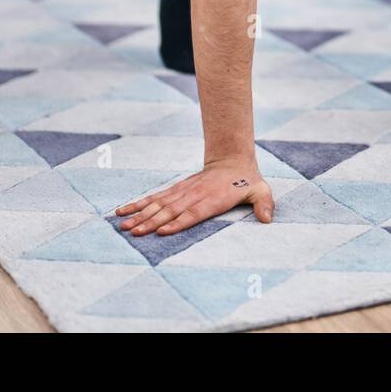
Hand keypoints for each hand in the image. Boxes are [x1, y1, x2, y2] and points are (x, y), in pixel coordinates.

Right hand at [114, 157, 274, 235]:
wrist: (232, 159)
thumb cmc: (247, 181)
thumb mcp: (261, 190)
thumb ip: (264, 204)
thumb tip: (267, 219)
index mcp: (213, 198)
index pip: (194, 212)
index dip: (179, 222)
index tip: (162, 231)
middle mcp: (195, 194)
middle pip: (171, 210)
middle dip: (151, 222)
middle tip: (134, 232)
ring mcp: (183, 191)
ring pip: (159, 204)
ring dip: (140, 214)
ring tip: (123, 224)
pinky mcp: (176, 189)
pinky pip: (155, 197)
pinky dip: (139, 204)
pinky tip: (123, 211)